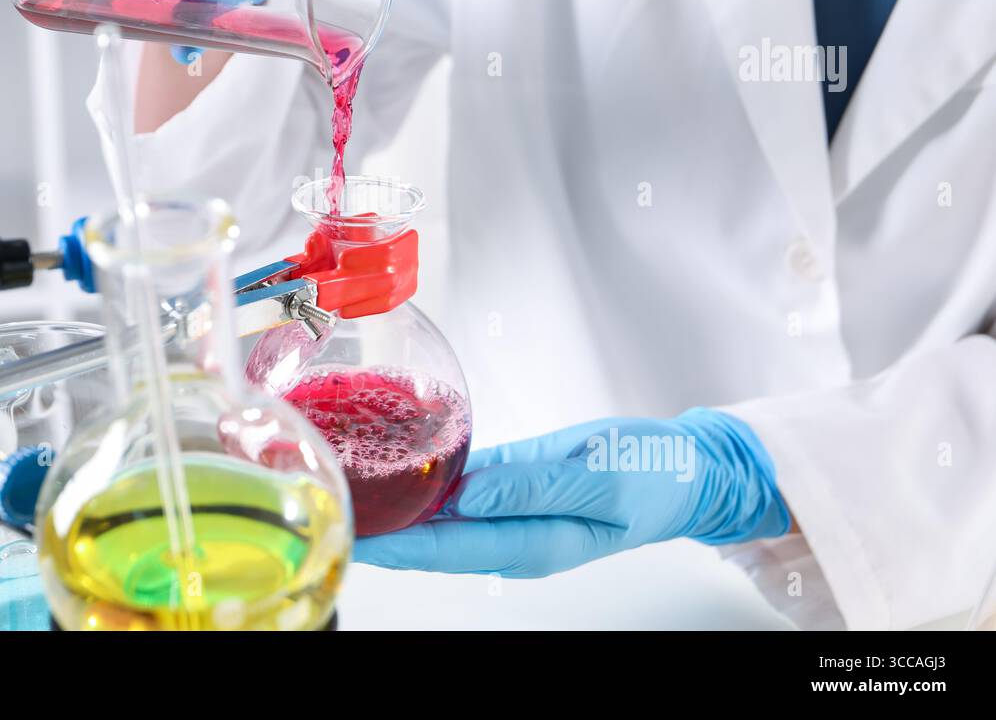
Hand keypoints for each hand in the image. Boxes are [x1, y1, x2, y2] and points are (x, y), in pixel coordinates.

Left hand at [352, 408, 790, 576]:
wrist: (688, 468)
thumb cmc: (653, 478)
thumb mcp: (600, 480)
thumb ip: (532, 486)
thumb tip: (468, 494)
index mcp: (531, 543)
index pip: (442, 549)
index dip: (389, 542)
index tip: (346, 527)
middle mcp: (511, 535)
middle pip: (428, 538)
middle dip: (377, 525)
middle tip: (324, 498)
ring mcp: (510, 512)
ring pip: (438, 515)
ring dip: (393, 502)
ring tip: (343, 481)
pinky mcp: (513, 485)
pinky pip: (459, 487)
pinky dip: (424, 478)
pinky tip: (393, 462)